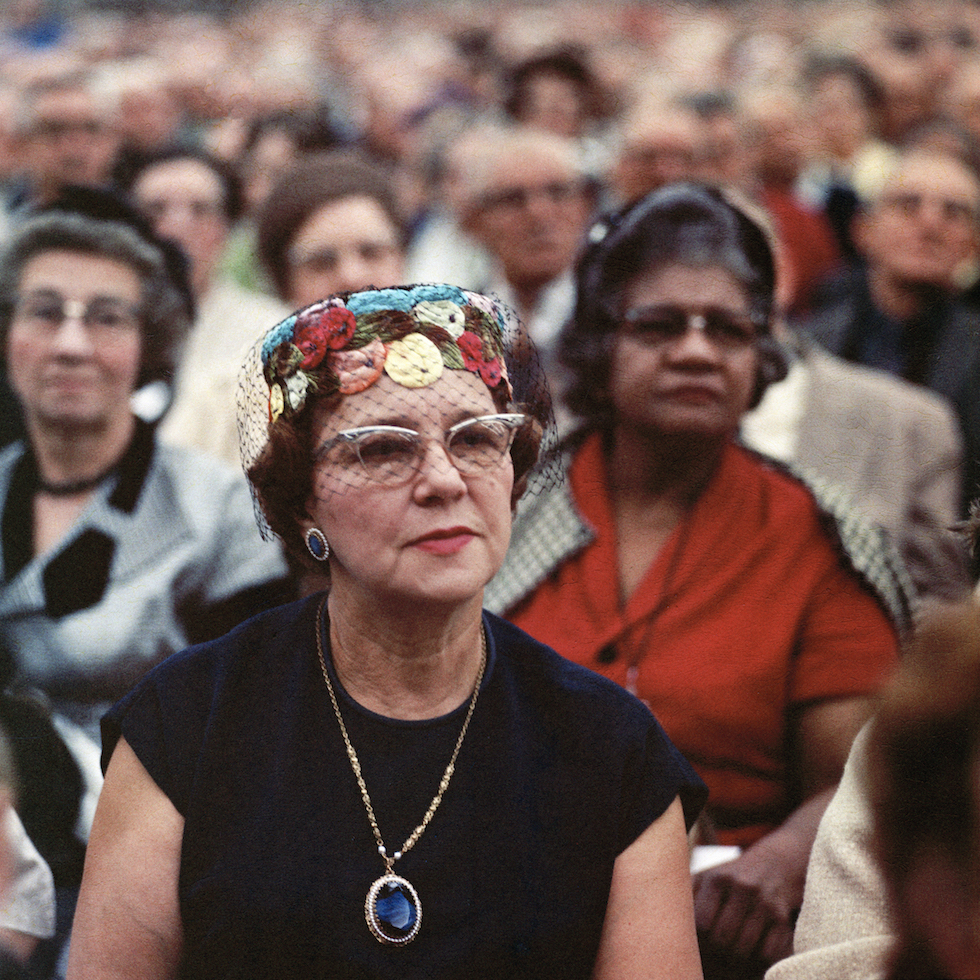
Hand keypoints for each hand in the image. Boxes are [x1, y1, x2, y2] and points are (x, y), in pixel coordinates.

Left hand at [693, 832, 806, 966]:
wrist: (774, 864)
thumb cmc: (732, 877)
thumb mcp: (707, 876)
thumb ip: (687, 895)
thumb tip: (668, 923)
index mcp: (717, 879)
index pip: (702, 923)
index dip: (697, 939)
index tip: (696, 943)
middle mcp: (742, 888)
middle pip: (722, 938)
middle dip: (715, 952)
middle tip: (712, 953)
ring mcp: (765, 903)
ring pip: (744, 949)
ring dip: (734, 959)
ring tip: (728, 954)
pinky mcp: (783, 918)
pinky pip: (768, 953)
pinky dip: (757, 959)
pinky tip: (751, 951)